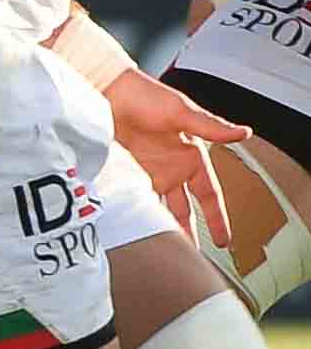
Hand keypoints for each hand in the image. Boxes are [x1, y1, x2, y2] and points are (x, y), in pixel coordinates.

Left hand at [106, 65, 249, 253]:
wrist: (104, 89)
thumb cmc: (145, 95)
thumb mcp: (180, 111)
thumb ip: (210, 126)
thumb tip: (244, 132)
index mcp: (191, 157)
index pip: (209, 195)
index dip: (217, 218)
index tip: (224, 240)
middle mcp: (171, 168)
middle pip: (184, 209)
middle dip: (189, 232)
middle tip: (192, 259)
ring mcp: (147, 171)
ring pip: (158, 207)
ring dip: (161, 227)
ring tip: (162, 252)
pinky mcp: (123, 170)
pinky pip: (132, 197)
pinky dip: (134, 212)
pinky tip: (133, 230)